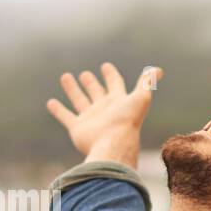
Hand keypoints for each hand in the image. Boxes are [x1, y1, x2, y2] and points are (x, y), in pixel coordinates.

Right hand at [46, 62, 162, 164]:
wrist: (114, 144)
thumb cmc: (127, 121)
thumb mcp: (141, 98)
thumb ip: (147, 83)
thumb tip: (159, 70)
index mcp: (119, 102)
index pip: (115, 84)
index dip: (111, 75)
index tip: (106, 66)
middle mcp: (104, 110)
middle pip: (96, 92)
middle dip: (91, 83)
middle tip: (85, 74)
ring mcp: (91, 119)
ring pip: (79, 101)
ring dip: (73, 90)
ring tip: (66, 76)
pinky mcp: (78, 128)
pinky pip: (66, 117)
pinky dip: (58, 110)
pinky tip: (51, 102)